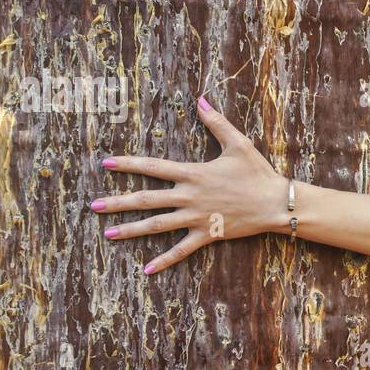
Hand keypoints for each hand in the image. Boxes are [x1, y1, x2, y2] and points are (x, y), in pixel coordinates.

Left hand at [92, 95, 289, 274]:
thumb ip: (216, 122)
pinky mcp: (207, 234)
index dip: (127, 164)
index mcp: (193, 173)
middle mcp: (189, 196)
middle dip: (118, 202)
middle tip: (94, 207)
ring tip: (108, 234)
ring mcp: (197, 217)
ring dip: (131, 230)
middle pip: (147, 199)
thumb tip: (200, 100)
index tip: (105, 163)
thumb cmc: (257, 172)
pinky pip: (182, 250)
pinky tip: (146, 269)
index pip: (153, 167)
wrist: (275, 202)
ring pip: (158, 225)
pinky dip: (164, 260)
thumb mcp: (238, 143)